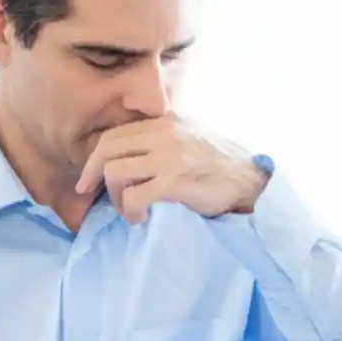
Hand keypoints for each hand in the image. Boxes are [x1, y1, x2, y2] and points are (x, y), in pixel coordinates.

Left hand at [75, 116, 268, 224]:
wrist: (252, 179)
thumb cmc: (220, 165)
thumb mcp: (188, 138)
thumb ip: (160, 140)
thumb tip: (128, 156)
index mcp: (164, 122)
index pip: (115, 135)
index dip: (95, 158)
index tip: (89, 178)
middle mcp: (164, 134)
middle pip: (107, 149)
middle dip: (92, 174)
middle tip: (90, 194)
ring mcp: (169, 157)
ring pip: (116, 172)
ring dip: (115, 197)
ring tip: (129, 210)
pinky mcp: (175, 181)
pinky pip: (134, 196)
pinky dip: (130, 211)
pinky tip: (141, 218)